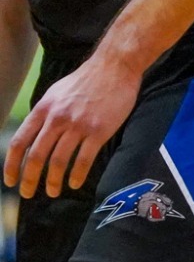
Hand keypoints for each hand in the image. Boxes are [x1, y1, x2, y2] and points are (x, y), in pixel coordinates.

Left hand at [6, 53, 142, 196]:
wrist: (115, 67)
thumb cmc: (86, 80)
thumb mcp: (56, 93)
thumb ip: (44, 114)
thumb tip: (34, 134)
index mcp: (43, 110)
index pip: (20, 142)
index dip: (12, 165)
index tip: (10, 180)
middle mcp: (57, 119)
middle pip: (37, 156)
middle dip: (29, 179)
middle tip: (28, 193)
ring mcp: (78, 125)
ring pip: (59, 160)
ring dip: (53, 181)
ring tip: (53, 192)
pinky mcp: (99, 131)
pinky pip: (84, 159)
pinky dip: (78, 175)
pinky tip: (75, 183)